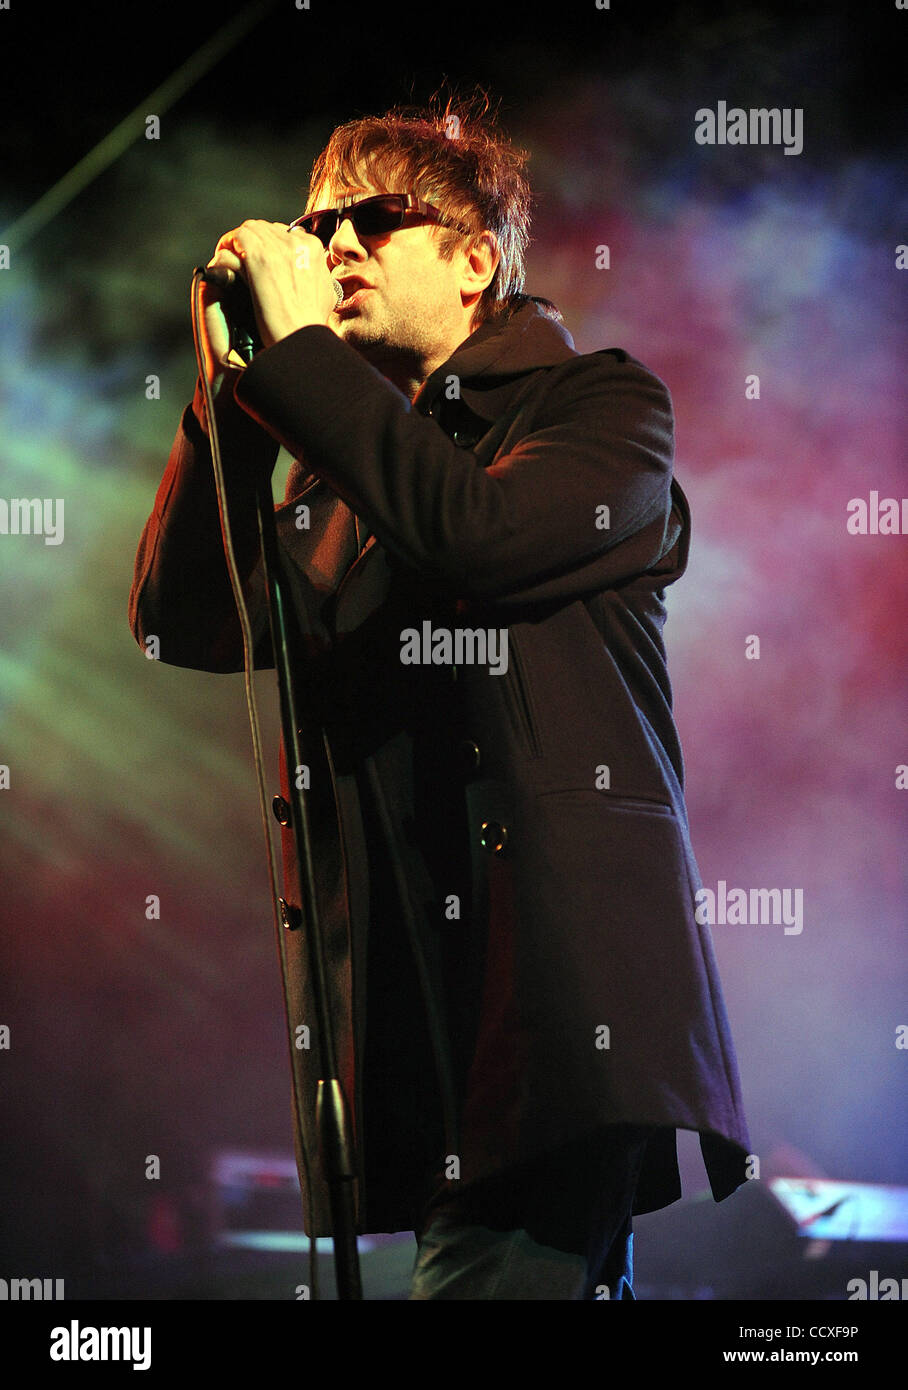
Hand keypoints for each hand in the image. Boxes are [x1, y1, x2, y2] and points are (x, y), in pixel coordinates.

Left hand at [205, 219, 336, 354]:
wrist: (302, 336)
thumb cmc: (311, 325)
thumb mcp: (325, 293)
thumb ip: (316, 275)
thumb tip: (309, 271)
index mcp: (313, 248)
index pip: (283, 234)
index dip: (268, 246)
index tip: (260, 262)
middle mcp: (297, 241)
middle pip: (265, 229)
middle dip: (251, 243)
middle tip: (241, 261)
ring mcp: (277, 247)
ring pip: (250, 230)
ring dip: (236, 243)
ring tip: (229, 260)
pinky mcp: (259, 257)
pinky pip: (236, 239)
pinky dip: (227, 247)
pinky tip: (224, 263)